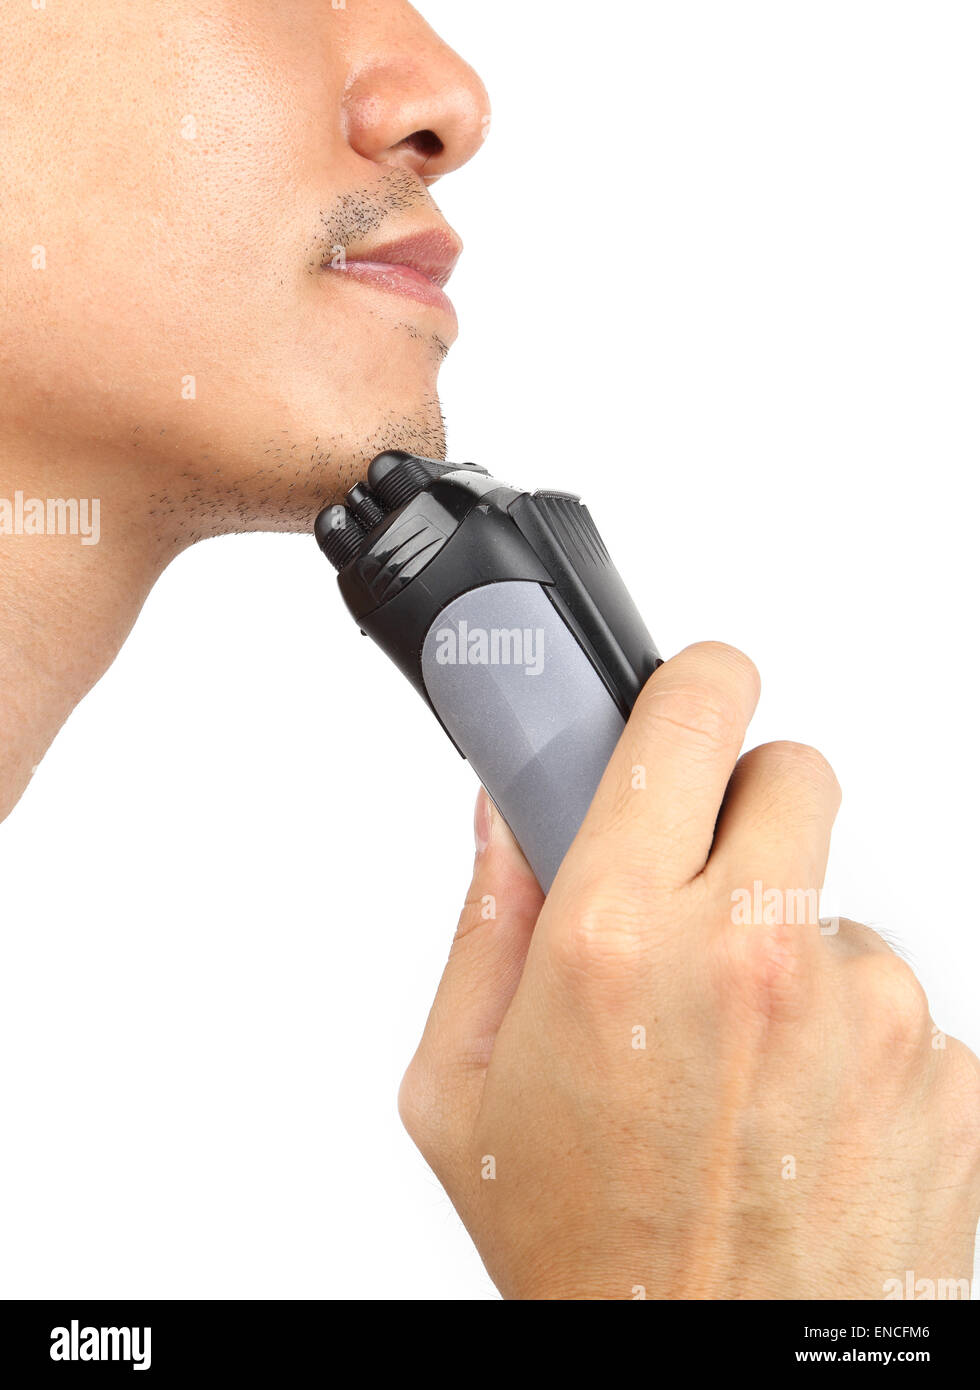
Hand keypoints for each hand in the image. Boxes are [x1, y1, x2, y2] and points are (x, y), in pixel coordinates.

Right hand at [399, 643, 979, 1298]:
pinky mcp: (947, 1073)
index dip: (695, 682)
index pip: (690, 718)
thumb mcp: (460, 1087)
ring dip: (796, 949)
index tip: (694, 690)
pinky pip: (899, 1002)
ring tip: (741, 1059)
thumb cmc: (582, 1248)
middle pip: (793, 775)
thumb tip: (507, 813)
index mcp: (616, 938)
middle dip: (747, 811)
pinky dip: (853, 1040)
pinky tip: (800, 1115)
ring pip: (843, 904)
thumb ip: (483, 921)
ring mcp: (867, 1014)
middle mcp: (752, 955)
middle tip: (702, 891)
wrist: (703, 1372)